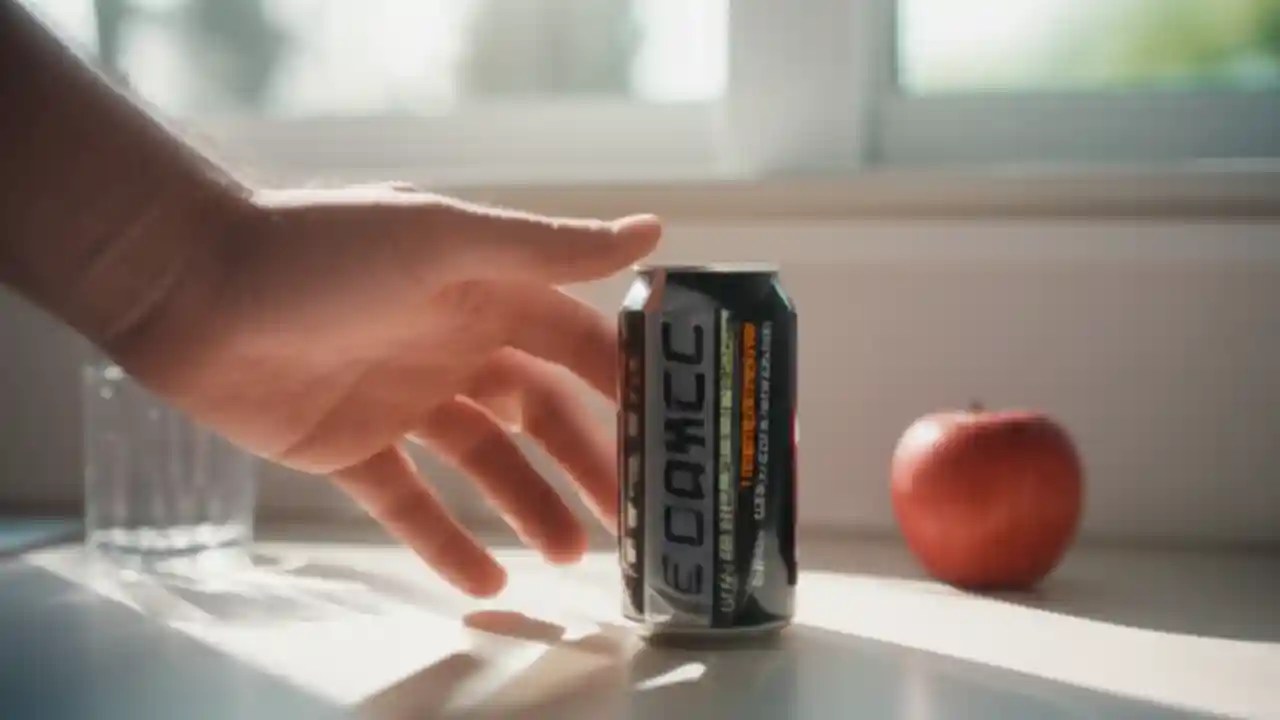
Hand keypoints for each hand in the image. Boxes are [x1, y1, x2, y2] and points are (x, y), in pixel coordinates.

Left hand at [113, 184, 660, 595]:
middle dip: (590, 462)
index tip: (682, 428)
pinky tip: (488, 580)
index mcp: (484, 295)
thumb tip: (651, 231)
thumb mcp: (444, 240)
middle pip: (542, 415)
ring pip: (487, 463)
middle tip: (636, 518)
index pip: (577, 344)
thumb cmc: (323, 252)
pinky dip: (446, 542)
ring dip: (533, 506)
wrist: (191, 288)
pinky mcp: (353, 450)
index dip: (630, 384)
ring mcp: (405, 401)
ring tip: (575, 556)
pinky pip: (411, 502)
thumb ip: (545, 248)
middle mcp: (454, 347)